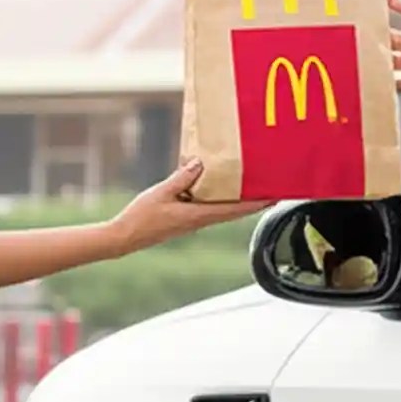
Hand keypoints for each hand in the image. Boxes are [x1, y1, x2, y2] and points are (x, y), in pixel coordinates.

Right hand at [108, 157, 271, 254]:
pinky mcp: (187, 219)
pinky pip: (211, 208)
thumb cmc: (142, 217)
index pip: (235, 209)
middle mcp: (201, 220)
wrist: (126, 237)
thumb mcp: (161, 192)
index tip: (274, 197)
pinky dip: (222, 199)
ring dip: (240, 200)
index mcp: (199, 215)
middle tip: (273, 189)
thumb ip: (182, 178)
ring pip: (224, 209)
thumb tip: (200, 164)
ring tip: (253, 187)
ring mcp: (195, 221)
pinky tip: (220, 188)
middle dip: (254, 201)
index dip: (256, 204)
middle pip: (235, 210)